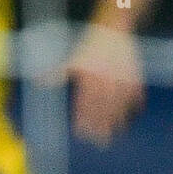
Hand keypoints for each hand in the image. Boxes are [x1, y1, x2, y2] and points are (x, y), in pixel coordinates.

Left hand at [59, 22, 145, 146]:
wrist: (111, 31)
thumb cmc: (89, 47)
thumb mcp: (72, 60)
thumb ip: (56, 74)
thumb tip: (37, 82)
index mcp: (88, 77)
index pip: (85, 104)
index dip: (83, 120)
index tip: (81, 133)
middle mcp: (105, 81)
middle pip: (103, 110)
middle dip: (101, 127)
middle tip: (98, 142)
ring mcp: (121, 80)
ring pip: (120, 107)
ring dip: (117, 122)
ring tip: (114, 134)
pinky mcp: (134, 78)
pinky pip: (135, 98)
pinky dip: (133, 108)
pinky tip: (129, 117)